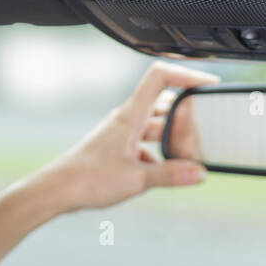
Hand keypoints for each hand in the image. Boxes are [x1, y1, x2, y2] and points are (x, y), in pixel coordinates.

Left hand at [36, 61, 218, 213]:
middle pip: (164, 104)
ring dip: (171, 139)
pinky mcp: (116, 149)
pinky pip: (144, 144)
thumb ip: (170, 175)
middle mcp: (126, 119)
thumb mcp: (136, 180)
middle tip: (198, 138)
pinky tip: (162, 172)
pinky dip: (157, 154)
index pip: (161, 76)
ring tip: (184, 158)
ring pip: (155, 126)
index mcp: (130, 115)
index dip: (187, 74)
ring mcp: (120, 133)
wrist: (56, 191)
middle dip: (185, 118)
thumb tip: (199, 173)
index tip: (208, 84)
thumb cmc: (86, 180)